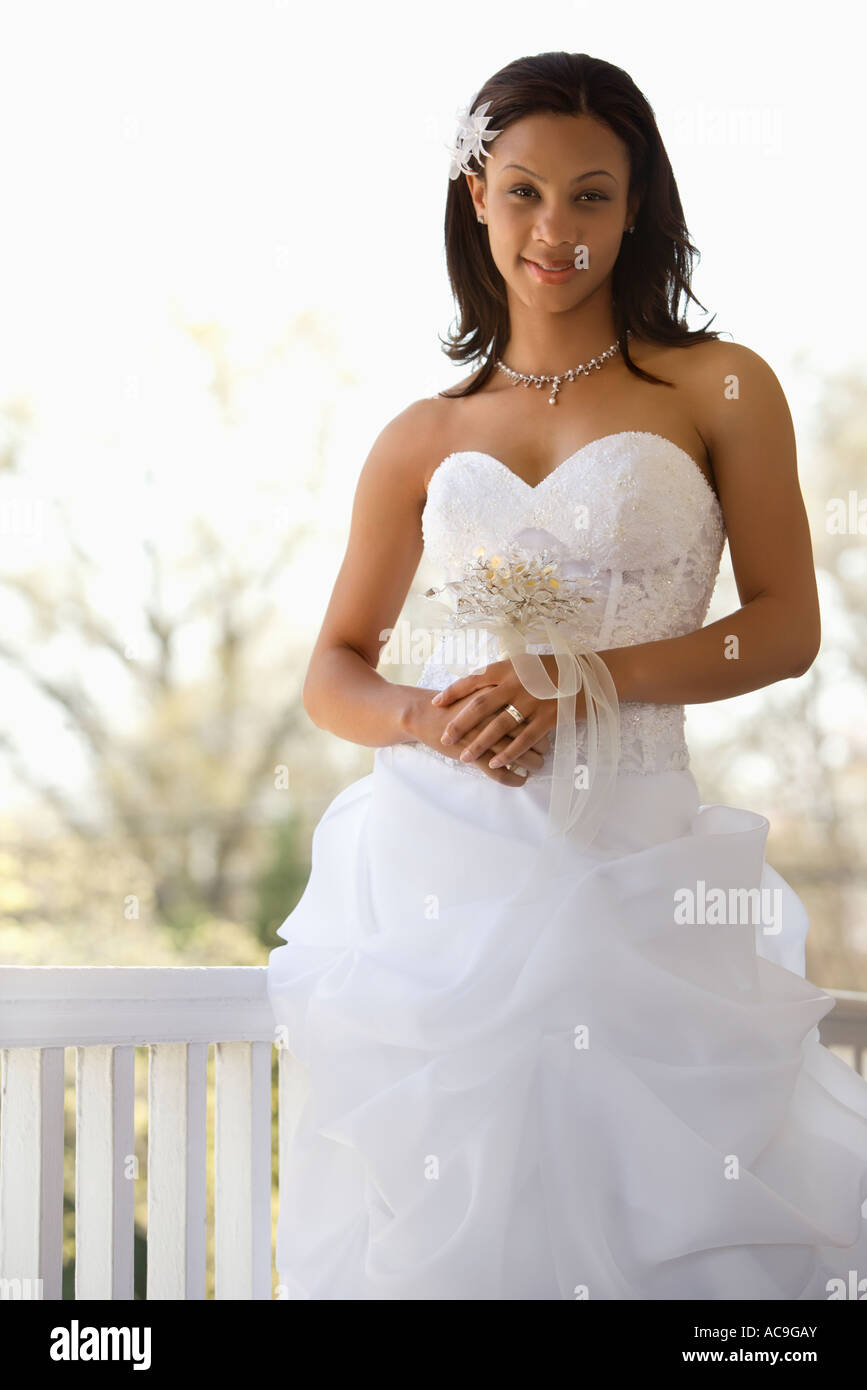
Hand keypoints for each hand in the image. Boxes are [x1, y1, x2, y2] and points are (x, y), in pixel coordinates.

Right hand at [406, 685, 551, 786]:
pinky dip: (512, 778)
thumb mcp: (481, 687)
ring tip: (538, 765)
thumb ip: (503, 690)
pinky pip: (498, 772)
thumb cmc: (457, 702)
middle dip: (543, 744)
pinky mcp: (472, 755)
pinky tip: (521, 781)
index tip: (548, 728)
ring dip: (532, 763)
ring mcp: (482, 737)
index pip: (530, 710)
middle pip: (528, 732)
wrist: (426, 713)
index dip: (543, 722)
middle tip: (547, 749)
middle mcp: (493, 715)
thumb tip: (530, 698)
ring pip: (517, 754)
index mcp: (498, 696)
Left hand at [432, 656, 585, 768]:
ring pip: (499, 727)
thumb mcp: (525, 664)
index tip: (436, 703)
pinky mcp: (549, 718)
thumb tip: (477, 680)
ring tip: (464, 757)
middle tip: (444, 738)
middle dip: (459, 724)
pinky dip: (508, 753)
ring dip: (479, 744)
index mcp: (509, 668)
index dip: (453, 692)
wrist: (589, 675)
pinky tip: (494, 763)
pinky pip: (523, 740)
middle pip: (480, 706)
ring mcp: (533, 702)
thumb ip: (502, 672)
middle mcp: (517, 684)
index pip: (474, 680)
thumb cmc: (553, 669)